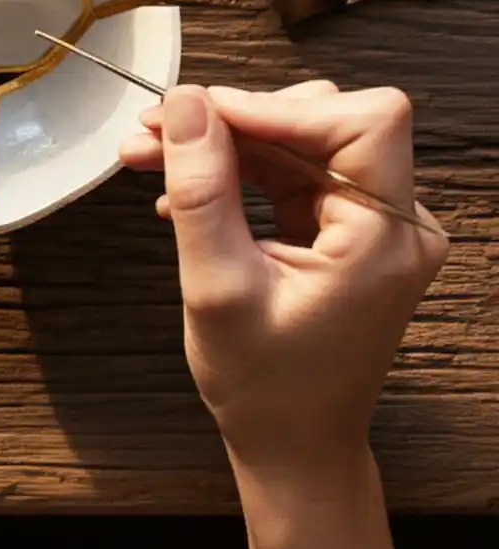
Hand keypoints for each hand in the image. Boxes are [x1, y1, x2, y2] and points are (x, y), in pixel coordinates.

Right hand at [120, 83, 447, 548]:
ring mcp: (375, 226)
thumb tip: (184, 104)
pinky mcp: (348, 232)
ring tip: (151, 154)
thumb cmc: (262, 386)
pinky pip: (293, 174)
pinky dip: (237, 172)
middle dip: (234, 121)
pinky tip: (182, 190)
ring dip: (225, 143)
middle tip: (153, 132)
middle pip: (326, 123)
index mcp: (385, 239)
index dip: (277, 107)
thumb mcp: (217, 288)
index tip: (199, 114)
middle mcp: (397, 222)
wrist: (291, 444)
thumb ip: (202, 192)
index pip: (362, 123)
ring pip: (302, 142)